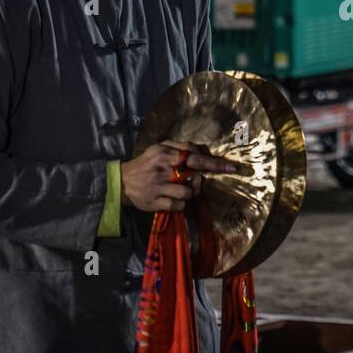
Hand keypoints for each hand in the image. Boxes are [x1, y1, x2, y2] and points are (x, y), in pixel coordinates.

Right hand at [120, 140, 238, 213]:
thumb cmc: (147, 163)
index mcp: (164, 154)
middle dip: (200, 180)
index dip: (213, 163)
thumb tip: (202, 151)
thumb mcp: (160, 148)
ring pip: (188, 193)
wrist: (122, 182)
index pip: (194, 157)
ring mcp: (158, 187)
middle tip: (197, 181)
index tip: (230, 168)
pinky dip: (180, 203)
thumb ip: (181, 147)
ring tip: (180, 189)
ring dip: (189, 193)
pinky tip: (172, 198)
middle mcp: (162, 170)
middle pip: (193, 176)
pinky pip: (179, 205)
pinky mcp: (155, 202)